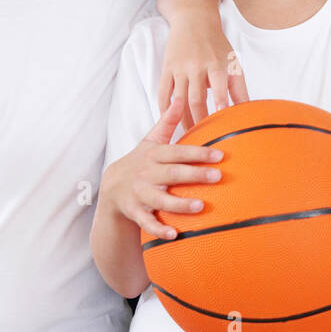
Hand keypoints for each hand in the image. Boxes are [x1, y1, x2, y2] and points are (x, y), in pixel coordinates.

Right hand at [100, 97, 223, 239]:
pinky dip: (159, 229)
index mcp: (154, 156)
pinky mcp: (134, 212)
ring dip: (179, 204)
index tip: (220, 155)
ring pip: (160, 199)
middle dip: (195, 175)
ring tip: (200, 206)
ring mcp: (140, 194)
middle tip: (218, 176)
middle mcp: (147, 174)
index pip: (178, 152)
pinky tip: (175, 234)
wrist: (110, 186)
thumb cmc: (140, 162)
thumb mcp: (150, 140)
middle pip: (172, 173)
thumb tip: (179, 97)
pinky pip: (147, 223)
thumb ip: (167, 121)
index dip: (198, 154)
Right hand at [155, 18, 248, 129]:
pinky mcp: (166, 69)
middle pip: (196, 98)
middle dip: (199, 120)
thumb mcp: (232, 61)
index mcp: (216, 63)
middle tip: (203, 140)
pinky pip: (163, 93)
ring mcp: (179, 68)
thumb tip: (249, 111)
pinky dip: (165, 109)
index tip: (222, 119)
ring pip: (179, 100)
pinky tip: (169, 122)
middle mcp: (196, 66)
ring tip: (188, 137)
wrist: (193, 19)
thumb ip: (239, 88)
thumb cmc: (216, 44)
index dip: (220, 101)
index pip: (219, 85)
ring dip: (183, 120)